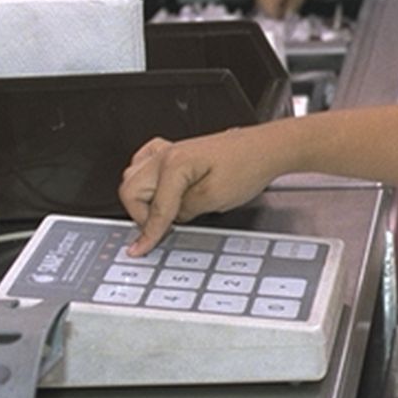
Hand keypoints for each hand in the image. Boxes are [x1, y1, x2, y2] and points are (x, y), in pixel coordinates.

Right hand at [119, 127, 279, 254]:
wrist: (266, 149)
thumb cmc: (248, 166)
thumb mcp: (216, 198)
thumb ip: (185, 210)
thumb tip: (170, 218)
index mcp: (175, 164)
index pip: (154, 207)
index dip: (149, 234)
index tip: (140, 249)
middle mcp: (168, 154)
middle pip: (130, 189)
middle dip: (141, 214)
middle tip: (159, 229)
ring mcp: (171, 150)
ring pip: (133, 175)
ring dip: (141, 197)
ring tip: (160, 213)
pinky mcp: (179, 151)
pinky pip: (145, 163)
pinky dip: (145, 180)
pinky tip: (156, 189)